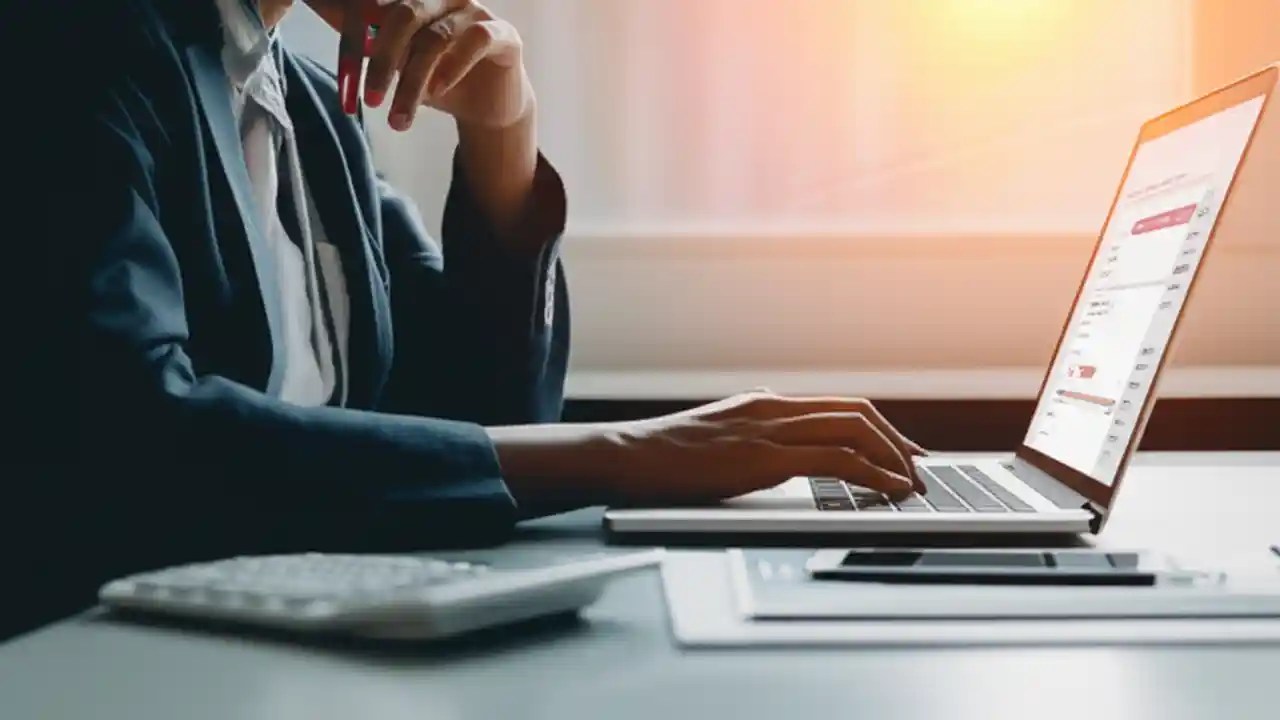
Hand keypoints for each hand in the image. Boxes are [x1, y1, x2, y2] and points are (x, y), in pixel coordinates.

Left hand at [308, 0, 533, 129]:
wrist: (488, 104)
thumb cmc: (436, 77)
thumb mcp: (395, 60)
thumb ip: (362, 35)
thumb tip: (316, 3)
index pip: (376, 6)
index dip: (354, 37)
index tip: (344, 81)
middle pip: (403, 13)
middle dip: (383, 61)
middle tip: (370, 101)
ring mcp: (475, 9)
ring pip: (435, 38)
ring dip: (413, 83)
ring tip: (399, 120)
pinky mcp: (503, 32)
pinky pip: (475, 41)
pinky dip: (452, 69)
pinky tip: (437, 94)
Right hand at [487, 391, 929, 506]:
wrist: (627, 457)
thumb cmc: (664, 459)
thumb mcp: (719, 443)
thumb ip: (754, 445)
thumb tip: (784, 465)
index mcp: (764, 403)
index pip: (838, 407)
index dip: (879, 428)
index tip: (901, 452)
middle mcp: (774, 407)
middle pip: (857, 411)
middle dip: (896, 441)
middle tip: (919, 469)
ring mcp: (770, 427)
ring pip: (855, 430)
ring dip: (893, 457)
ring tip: (912, 484)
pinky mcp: (764, 456)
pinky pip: (836, 460)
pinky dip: (872, 473)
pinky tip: (888, 490)